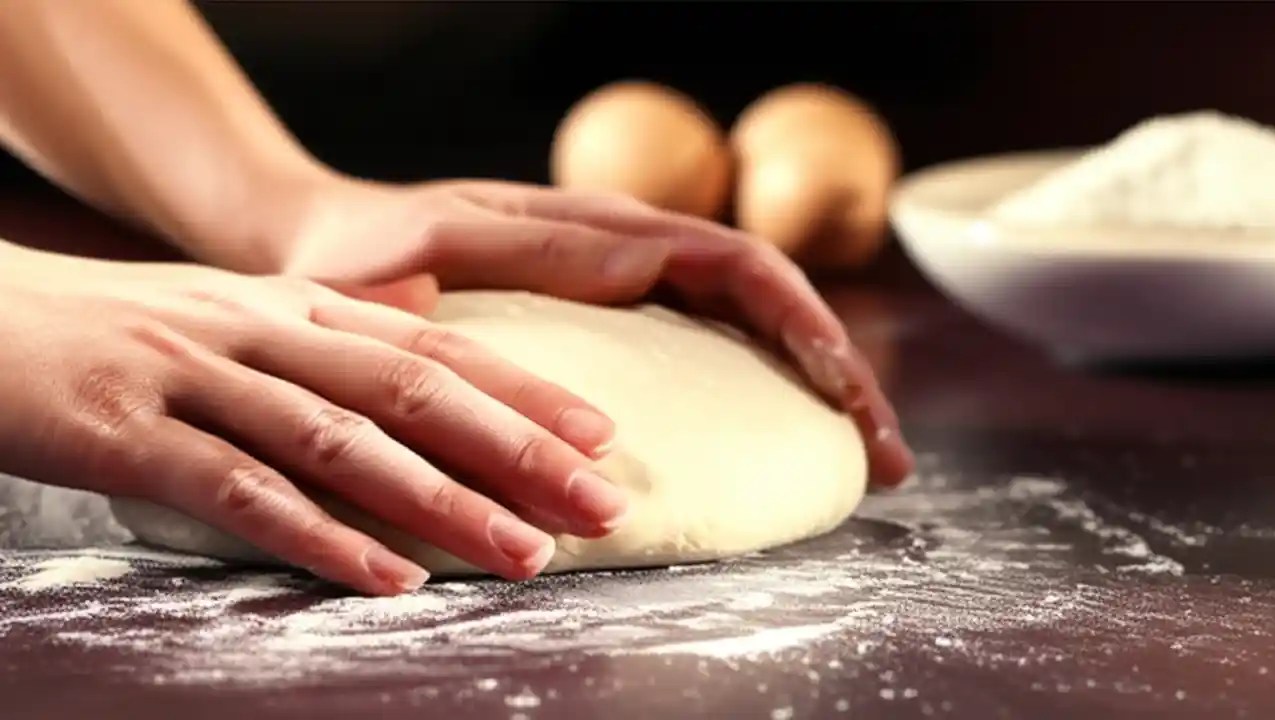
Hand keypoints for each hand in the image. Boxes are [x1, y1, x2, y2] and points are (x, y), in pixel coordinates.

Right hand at [0, 246, 630, 594]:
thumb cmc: (117, 329)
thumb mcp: (234, 317)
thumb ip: (327, 335)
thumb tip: (421, 334)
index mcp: (295, 309)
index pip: (434, 347)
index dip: (525, 390)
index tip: (602, 438)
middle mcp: (262, 335)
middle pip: (412, 392)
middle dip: (517, 450)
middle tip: (602, 506)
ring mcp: (196, 381)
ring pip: (342, 443)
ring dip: (443, 503)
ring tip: (525, 555)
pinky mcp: (127, 435)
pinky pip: (240, 492)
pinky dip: (321, 538)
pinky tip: (389, 580)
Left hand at [273, 177, 915, 485]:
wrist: (312, 241)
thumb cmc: (356, 255)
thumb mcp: (429, 249)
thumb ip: (527, 256)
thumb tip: (638, 275)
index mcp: (596, 231)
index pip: (734, 267)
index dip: (803, 330)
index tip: (846, 399)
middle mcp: (624, 245)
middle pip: (767, 296)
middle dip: (839, 371)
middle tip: (886, 458)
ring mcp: (618, 274)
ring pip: (749, 317)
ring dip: (817, 381)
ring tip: (864, 455)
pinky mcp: (607, 306)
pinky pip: (708, 333)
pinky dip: (763, 379)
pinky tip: (785, 429)